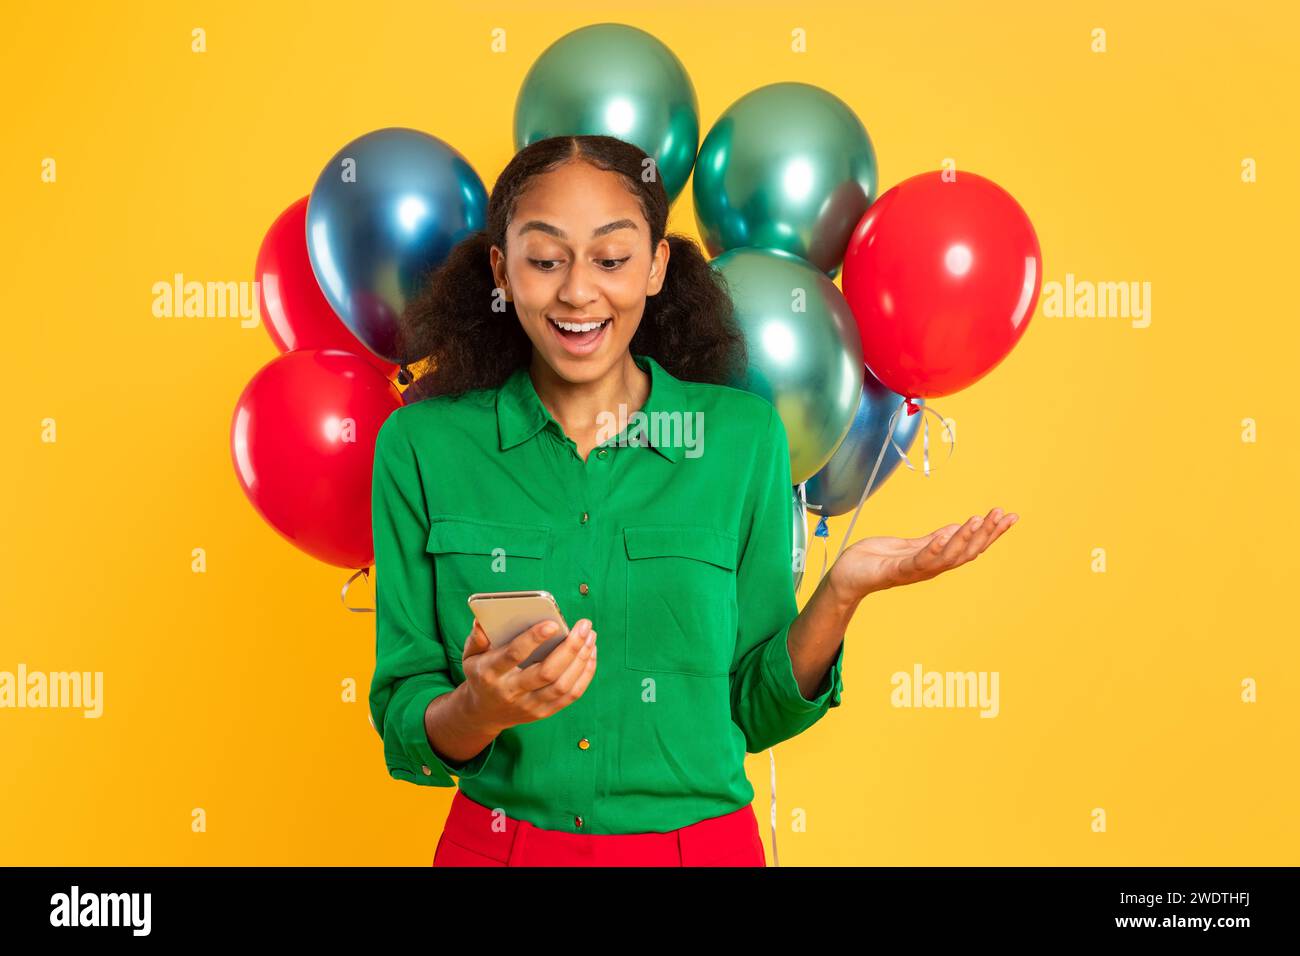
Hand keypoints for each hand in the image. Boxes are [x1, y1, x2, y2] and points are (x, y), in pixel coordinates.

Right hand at [458, 617, 597, 734]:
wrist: (484, 713)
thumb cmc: (481, 674)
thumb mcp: (470, 656)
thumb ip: (476, 639)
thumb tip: (482, 622)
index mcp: (490, 673)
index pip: (514, 655)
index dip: (533, 639)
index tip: (553, 623)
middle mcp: (511, 692)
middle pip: (546, 673)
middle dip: (569, 648)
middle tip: (584, 626)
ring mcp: (529, 705)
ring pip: (562, 685)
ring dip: (581, 659)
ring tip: (590, 636)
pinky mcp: (544, 712)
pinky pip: (571, 695)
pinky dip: (585, 674)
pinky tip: (590, 653)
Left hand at [828, 506, 1018, 602]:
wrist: (845, 576)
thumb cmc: (874, 560)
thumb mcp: (908, 546)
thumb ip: (933, 540)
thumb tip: (958, 528)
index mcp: (934, 559)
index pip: (969, 546)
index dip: (991, 533)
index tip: (1010, 517)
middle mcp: (929, 568)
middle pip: (966, 552)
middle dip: (986, 534)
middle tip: (1004, 515)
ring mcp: (914, 571)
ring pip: (947, 557)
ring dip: (965, 538)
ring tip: (978, 519)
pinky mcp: (895, 571)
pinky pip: (918, 561)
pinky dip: (933, 548)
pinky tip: (944, 535)